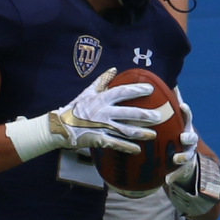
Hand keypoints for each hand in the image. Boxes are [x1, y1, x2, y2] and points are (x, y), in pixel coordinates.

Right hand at [47, 68, 172, 153]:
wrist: (59, 127)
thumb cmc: (74, 108)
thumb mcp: (87, 92)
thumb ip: (102, 81)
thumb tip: (113, 69)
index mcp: (101, 99)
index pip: (122, 92)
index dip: (137, 90)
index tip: (150, 88)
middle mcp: (103, 112)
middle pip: (128, 113)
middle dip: (145, 115)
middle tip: (159, 116)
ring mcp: (102, 127)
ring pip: (125, 130)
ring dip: (141, 133)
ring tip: (154, 134)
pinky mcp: (99, 139)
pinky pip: (116, 144)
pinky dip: (127, 147)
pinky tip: (138, 149)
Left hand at [163, 97, 219, 217]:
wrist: (182, 158)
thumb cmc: (173, 135)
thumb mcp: (171, 122)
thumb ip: (168, 106)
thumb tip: (164, 85)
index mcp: (185, 127)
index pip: (187, 118)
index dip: (186, 112)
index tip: (182, 105)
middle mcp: (189, 140)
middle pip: (192, 137)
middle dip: (188, 136)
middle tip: (183, 137)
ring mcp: (188, 154)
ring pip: (188, 155)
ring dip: (182, 157)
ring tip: (176, 159)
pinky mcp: (183, 168)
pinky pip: (179, 173)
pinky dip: (173, 176)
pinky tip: (167, 180)